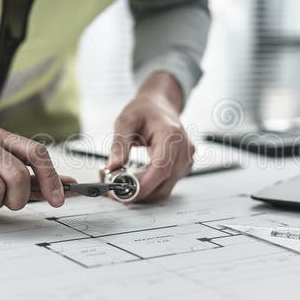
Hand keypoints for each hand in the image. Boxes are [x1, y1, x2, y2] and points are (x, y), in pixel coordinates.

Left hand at [107, 73, 193, 202]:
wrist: (160, 105)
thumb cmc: (145, 110)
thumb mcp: (125, 121)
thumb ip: (119, 145)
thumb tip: (113, 167)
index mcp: (171, 134)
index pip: (161, 168)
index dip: (144, 186)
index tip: (124, 194)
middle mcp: (183, 149)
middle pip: (164, 183)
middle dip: (139, 192)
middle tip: (114, 193)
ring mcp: (186, 159)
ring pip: (165, 188)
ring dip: (143, 193)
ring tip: (120, 187)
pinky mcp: (183, 167)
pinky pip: (166, 185)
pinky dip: (150, 188)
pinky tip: (134, 183)